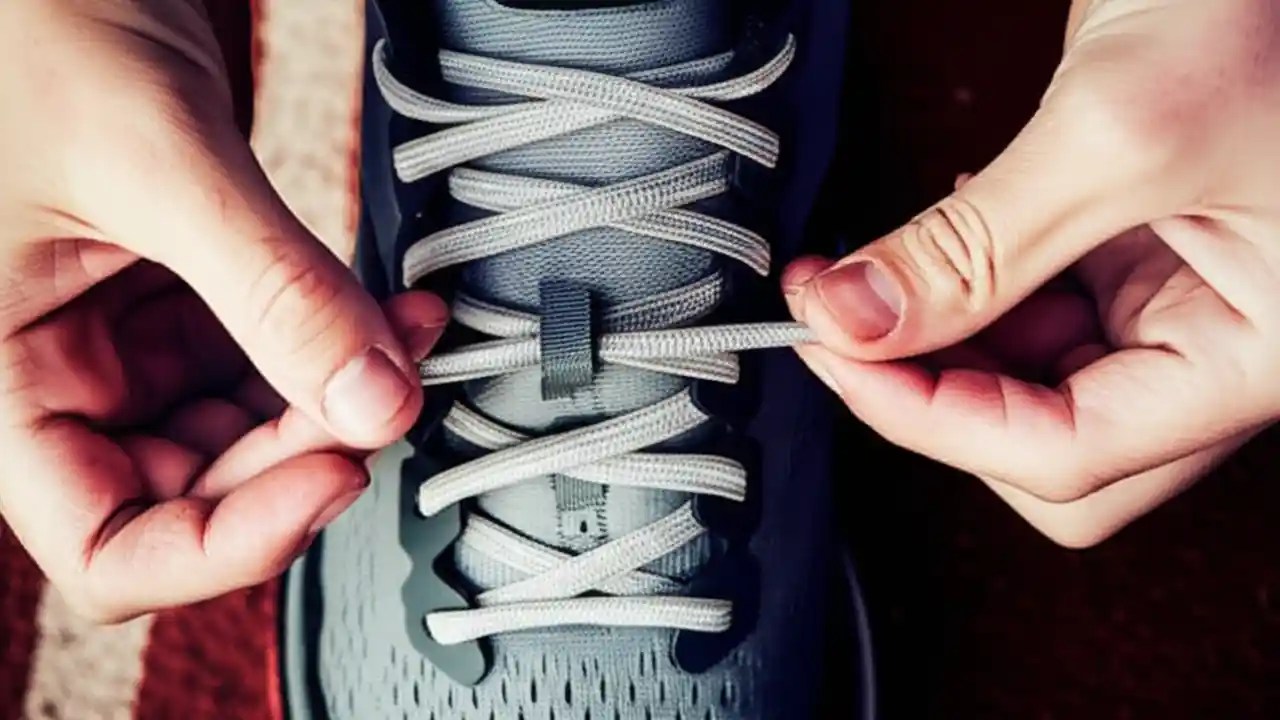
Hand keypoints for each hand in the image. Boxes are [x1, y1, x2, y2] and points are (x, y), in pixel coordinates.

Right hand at [0, 1, 442, 619]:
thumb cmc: (34, 23)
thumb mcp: (154, 159)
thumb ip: (271, 290)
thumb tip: (377, 404)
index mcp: (2, 382)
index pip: (104, 547)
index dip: (224, 544)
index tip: (331, 480)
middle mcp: (66, 379)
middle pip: (202, 490)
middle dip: (307, 452)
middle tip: (386, 388)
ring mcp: (134, 343)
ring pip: (255, 430)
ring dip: (343, 399)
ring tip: (407, 335)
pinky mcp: (194, 297)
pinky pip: (280, 358)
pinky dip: (345, 345)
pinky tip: (396, 313)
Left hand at [784, 0, 1279, 546]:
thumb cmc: (1277, 10)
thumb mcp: (1117, 133)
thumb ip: (974, 245)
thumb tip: (853, 318)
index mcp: (1253, 358)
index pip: (1070, 454)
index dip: (933, 419)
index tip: (837, 354)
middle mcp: (1214, 345)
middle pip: (1044, 441)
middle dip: (931, 392)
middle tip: (843, 325)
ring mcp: (1170, 298)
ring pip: (1023, 379)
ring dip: (931, 339)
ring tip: (865, 275)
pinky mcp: (1128, 248)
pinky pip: (1027, 308)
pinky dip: (961, 287)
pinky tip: (934, 238)